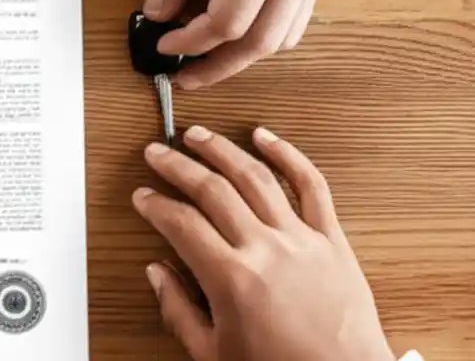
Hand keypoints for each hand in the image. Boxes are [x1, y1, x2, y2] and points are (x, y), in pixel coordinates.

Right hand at [132, 126, 392, 360]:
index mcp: (232, 280)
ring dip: (222, 149)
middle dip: (177, 165)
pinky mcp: (332, 239)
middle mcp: (266, 250)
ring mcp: (301, 239)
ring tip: (199, 135)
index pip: (181, 224)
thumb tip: (156, 273)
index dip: (155, 205)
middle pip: (212, 190)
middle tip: (158, 152)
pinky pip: (311, 185)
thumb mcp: (214, 353)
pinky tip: (265, 137)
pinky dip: (288, 155)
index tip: (143, 197)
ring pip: (255, 177)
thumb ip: (178, 310)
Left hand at [143, 0, 348, 88]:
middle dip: (219, 66)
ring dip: (245, 52)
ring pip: (286, 35)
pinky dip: (267, 29)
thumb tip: (158, 8)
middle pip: (261, 45)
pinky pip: (297, 12)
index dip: (189, 42)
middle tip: (185, 75)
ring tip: (207, 54)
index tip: (163, 46)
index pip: (225, 25)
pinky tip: (238, 22)